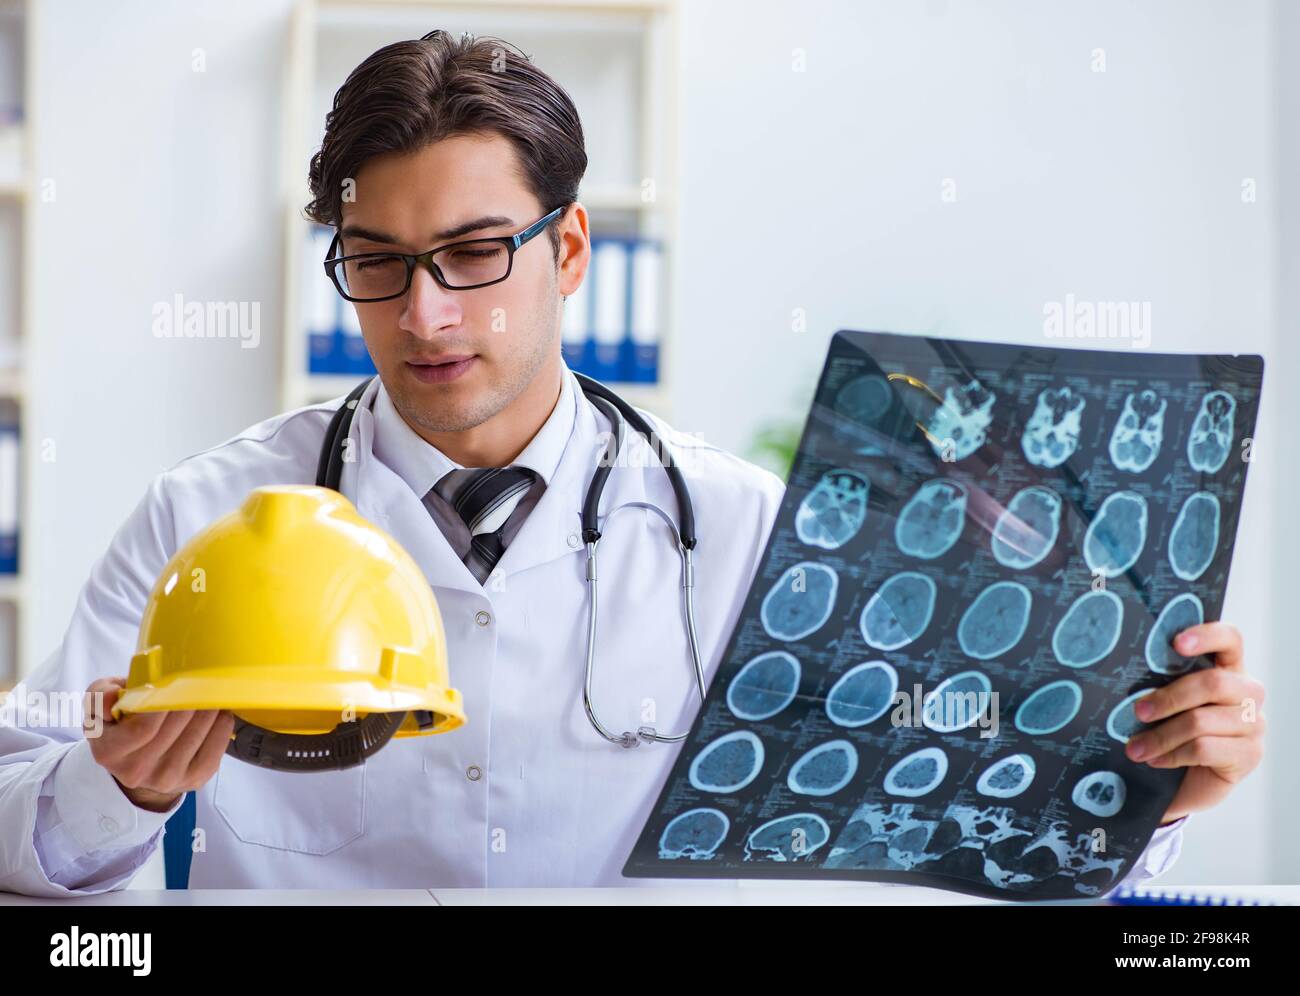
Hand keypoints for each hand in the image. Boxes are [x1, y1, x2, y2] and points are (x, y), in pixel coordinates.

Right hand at [83, 676, 234, 812]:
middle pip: (174, 729)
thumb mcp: (98, 707)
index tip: (173, 683)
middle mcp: (135, 771)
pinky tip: (220, 714)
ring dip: (208, 711)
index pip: (143, 728)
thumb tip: (114, 698)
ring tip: (211, 693)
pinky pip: (213, 752)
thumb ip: (100, 696)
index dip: (163, 703)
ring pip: (195, 738)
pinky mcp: (191, 781)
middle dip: (190, 701)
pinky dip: (221, 729)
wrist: (136, 761)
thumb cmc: (120, 724)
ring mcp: (165, 779)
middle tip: (200, 682)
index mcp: (109, 752)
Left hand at [1126, 623, 1264, 824]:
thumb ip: (1162, 683)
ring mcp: (1254, 724)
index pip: (1230, 640)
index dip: (1207, 636)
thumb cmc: (1172, 731)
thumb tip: (1125, 676)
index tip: (1176, 643)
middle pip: (1214, 683)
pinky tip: (1154, 760)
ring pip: (1202, 721)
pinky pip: (1204, 749)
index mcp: (1228, 668)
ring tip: (1134, 748)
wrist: (1185, 781)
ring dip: (1161, 736)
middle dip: (1168, 698)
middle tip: (1138, 711)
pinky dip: (1172, 755)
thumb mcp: (1167, 703)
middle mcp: (1248, 692)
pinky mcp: (1249, 755)